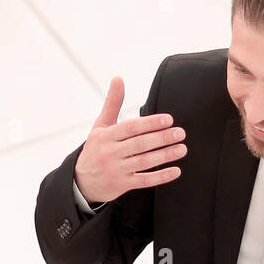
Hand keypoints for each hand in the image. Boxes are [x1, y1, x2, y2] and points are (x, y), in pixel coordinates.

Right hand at [72, 76, 185, 203]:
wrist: (81, 182)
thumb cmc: (95, 149)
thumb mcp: (100, 126)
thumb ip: (112, 103)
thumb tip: (118, 78)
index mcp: (106, 136)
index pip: (131, 128)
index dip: (150, 123)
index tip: (168, 120)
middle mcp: (110, 153)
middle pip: (140, 144)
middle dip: (162, 138)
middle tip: (180, 133)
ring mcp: (116, 170)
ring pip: (144, 162)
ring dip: (165, 155)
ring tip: (181, 149)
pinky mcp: (122, 185)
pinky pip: (144, 181)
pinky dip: (161, 177)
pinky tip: (175, 171)